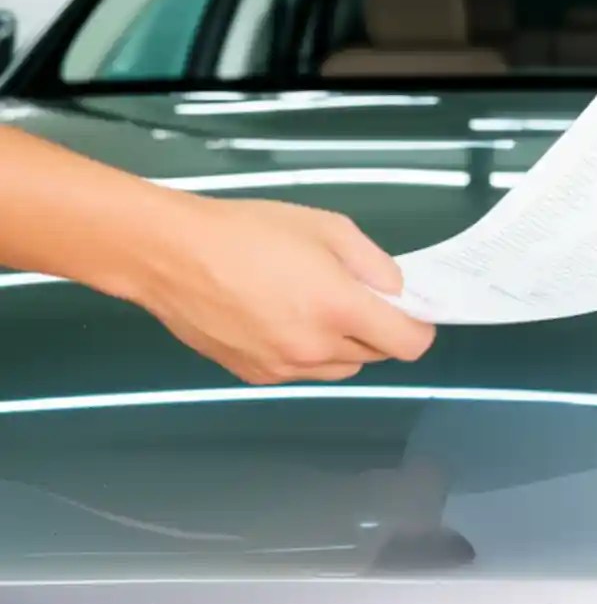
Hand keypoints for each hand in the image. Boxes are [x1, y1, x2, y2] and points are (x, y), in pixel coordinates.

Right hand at [132, 196, 435, 383]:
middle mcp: (316, 349)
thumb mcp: (326, 228)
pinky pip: (302, 371)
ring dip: (344, 344)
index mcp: (339, 310)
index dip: (419, 328)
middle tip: (356, 295)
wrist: (170, 254)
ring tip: (314, 304)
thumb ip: (374, 263)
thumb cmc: (248, 231)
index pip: (408, 345)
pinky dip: (307, 352)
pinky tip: (281, 317)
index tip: (412, 312)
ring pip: (340, 368)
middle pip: (376, 356)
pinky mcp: (255, 376)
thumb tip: (397, 290)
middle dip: (378, 329)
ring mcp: (284, 368)